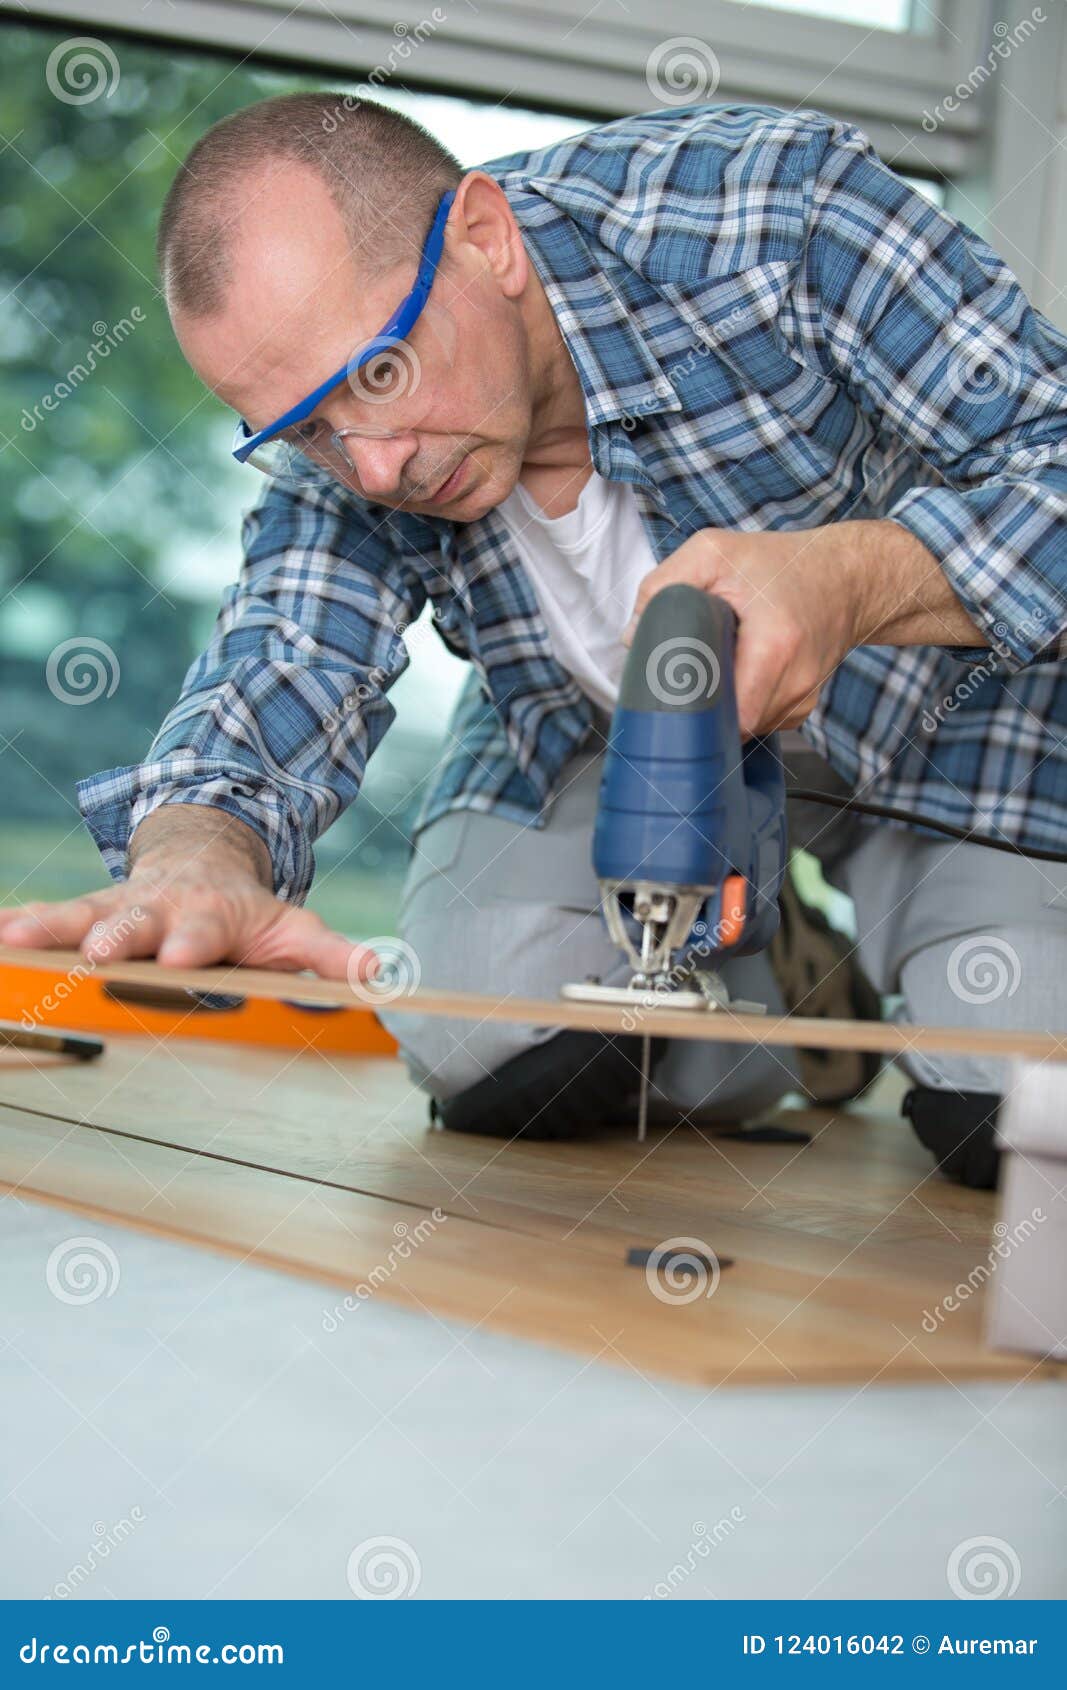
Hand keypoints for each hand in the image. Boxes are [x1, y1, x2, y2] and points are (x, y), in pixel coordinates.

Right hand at [0, 806, 379, 984]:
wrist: (208, 858)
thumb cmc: (251, 912)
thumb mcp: (298, 929)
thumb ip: (334, 957)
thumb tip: (382, 980)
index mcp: (212, 916)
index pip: (203, 934)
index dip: (193, 946)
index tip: (181, 960)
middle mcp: (162, 908)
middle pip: (136, 923)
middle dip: (117, 938)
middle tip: (100, 957)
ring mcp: (122, 907)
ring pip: (82, 915)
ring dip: (49, 928)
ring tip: (15, 942)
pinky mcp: (89, 913)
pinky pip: (48, 916)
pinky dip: (16, 923)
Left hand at [623, 523, 875, 738]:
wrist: (846, 577)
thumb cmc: (779, 564)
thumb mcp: (714, 552)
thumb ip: (665, 586)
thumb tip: (635, 636)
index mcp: (775, 646)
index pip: (726, 717)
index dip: (692, 713)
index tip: (672, 698)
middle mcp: (795, 683)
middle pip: (729, 726)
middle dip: (701, 707)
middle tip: (687, 673)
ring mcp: (802, 701)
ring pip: (742, 728)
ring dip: (720, 705)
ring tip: (719, 664)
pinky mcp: (801, 708)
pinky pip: (758, 723)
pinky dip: (740, 704)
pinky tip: (740, 672)